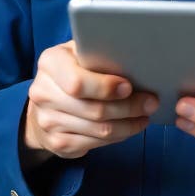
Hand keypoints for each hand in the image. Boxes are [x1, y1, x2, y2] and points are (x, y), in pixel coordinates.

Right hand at [22, 39, 158, 165]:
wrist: (44, 100)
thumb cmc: (73, 68)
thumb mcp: (80, 52)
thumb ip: (99, 53)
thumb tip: (137, 60)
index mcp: (50, 63)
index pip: (78, 83)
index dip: (106, 87)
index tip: (129, 87)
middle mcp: (43, 93)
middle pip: (94, 110)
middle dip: (128, 108)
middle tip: (151, 103)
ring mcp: (48, 121)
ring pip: (98, 130)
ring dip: (128, 125)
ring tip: (145, 115)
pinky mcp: (57, 142)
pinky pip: (94, 144)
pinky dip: (117, 136)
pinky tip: (129, 127)